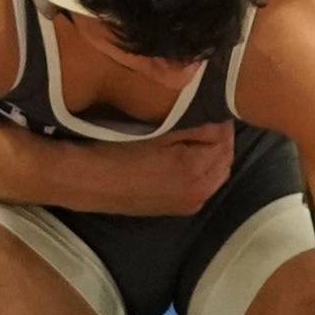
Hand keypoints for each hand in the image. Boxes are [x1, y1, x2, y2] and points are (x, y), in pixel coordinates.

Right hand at [85, 121, 235, 214]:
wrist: (89, 182)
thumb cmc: (118, 152)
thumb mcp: (158, 131)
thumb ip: (192, 125)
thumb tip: (216, 117)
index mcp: (196, 170)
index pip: (224, 139)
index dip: (219, 120)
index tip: (210, 105)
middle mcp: (200, 192)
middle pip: (225, 158)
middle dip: (221, 137)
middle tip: (207, 117)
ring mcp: (190, 203)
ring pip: (217, 174)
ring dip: (214, 153)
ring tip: (199, 134)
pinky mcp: (178, 209)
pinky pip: (205, 186)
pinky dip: (205, 169)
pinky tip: (191, 156)